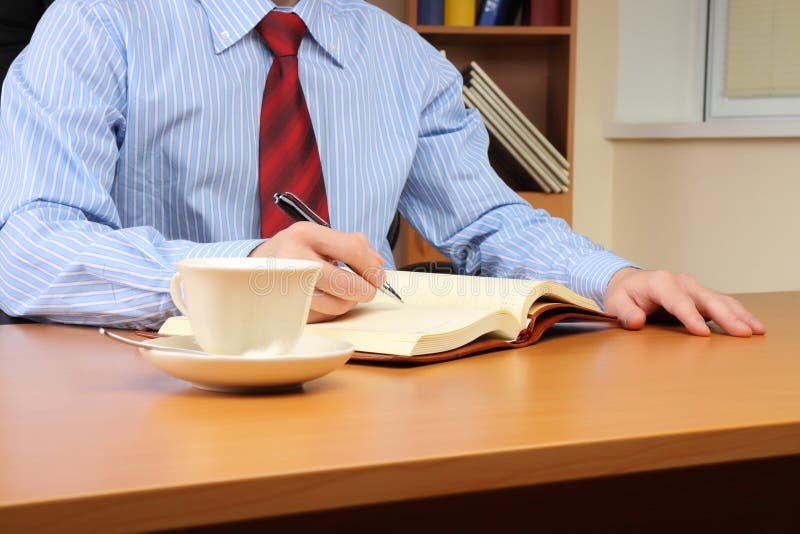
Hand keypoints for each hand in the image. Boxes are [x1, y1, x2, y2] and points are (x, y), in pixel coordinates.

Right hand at [249, 222, 385, 322]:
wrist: (254, 266)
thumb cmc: (295, 250)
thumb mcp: (319, 236)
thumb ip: (354, 245)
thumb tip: (377, 266)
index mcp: (305, 235)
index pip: (352, 250)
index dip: (372, 266)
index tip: (378, 276)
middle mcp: (293, 259)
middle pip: (346, 284)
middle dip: (366, 290)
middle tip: (368, 289)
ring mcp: (286, 288)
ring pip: (337, 306)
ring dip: (349, 302)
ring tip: (344, 293)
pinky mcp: (285, 309)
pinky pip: (324, 317)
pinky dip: (332, 310)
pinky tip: (326, 299)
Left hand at [604, 268, 764, 336]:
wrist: (628, 283)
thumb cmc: (623, 295)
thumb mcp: (615, 303)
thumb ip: (625, 312)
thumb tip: (637, 321)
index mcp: (660, 282)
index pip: (678, 301)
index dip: (690, 317)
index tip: (702, 333)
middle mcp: (681, 282)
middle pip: (707, 299)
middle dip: (726, 316)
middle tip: (743, 332)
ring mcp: (693, 288)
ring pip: (720, 300)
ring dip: (739, 315)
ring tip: (756, 330)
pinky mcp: (700, 296)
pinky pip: (722, 304)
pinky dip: (738, 314)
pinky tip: (752, 325)